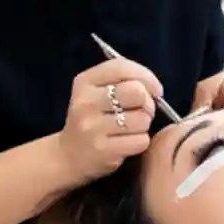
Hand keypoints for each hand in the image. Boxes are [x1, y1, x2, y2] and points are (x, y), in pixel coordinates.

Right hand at [56, 58, 161, 183]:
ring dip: (143, 125)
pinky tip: (127, 142)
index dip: (146, 76)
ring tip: (130, 128)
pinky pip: (141, 141)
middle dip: (147, 102)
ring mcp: (93, 127)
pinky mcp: (103, 150)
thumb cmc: (91, 118)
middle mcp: (86, 102)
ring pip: (142, 119)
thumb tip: (156, 89)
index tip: (155, 90)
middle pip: (137, 92)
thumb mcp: (96, 91)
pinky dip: (140, 142)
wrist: (67, 156)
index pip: (122, 67)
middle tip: (142, 111)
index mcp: (84, 82)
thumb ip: (122, 81)